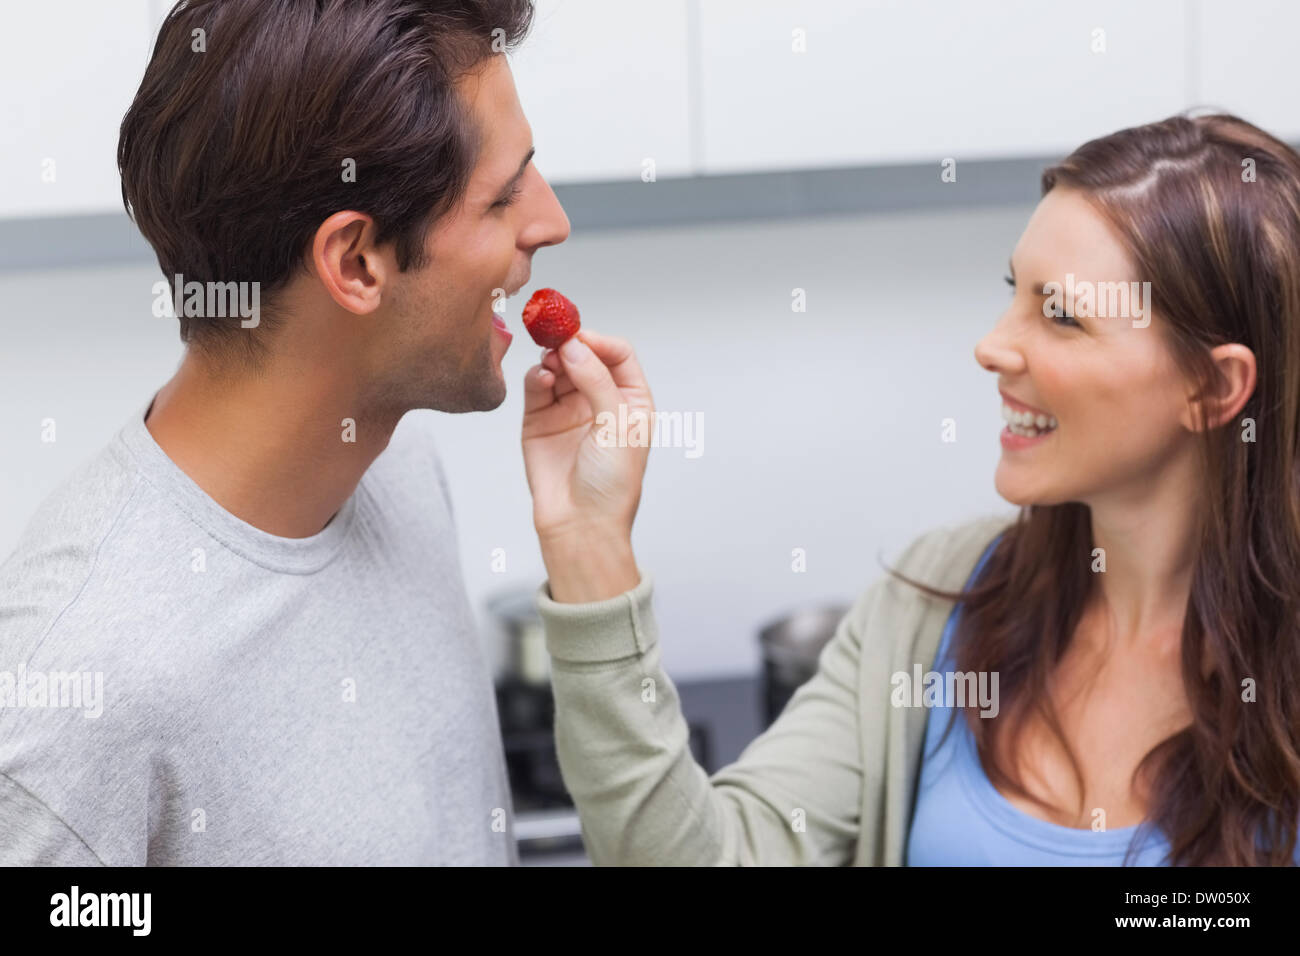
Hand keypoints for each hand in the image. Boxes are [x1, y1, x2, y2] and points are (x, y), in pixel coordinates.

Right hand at [521, 329, 653, 601]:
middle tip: (557, 339)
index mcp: (631, 401)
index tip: (580, 335)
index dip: (599, 341)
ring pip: (559, 366)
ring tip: (550, 365)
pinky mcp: (539, 420)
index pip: (618, 355)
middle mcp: (600, 400)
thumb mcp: (616, 426)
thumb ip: (596, 381)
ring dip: (553, 359)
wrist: (579, 525)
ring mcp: (568, 408)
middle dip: (572, 345)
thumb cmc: (611, 485)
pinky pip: (536, 386)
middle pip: (586, 355)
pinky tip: (540, 380)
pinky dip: (536, 377)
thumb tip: (574, 345)